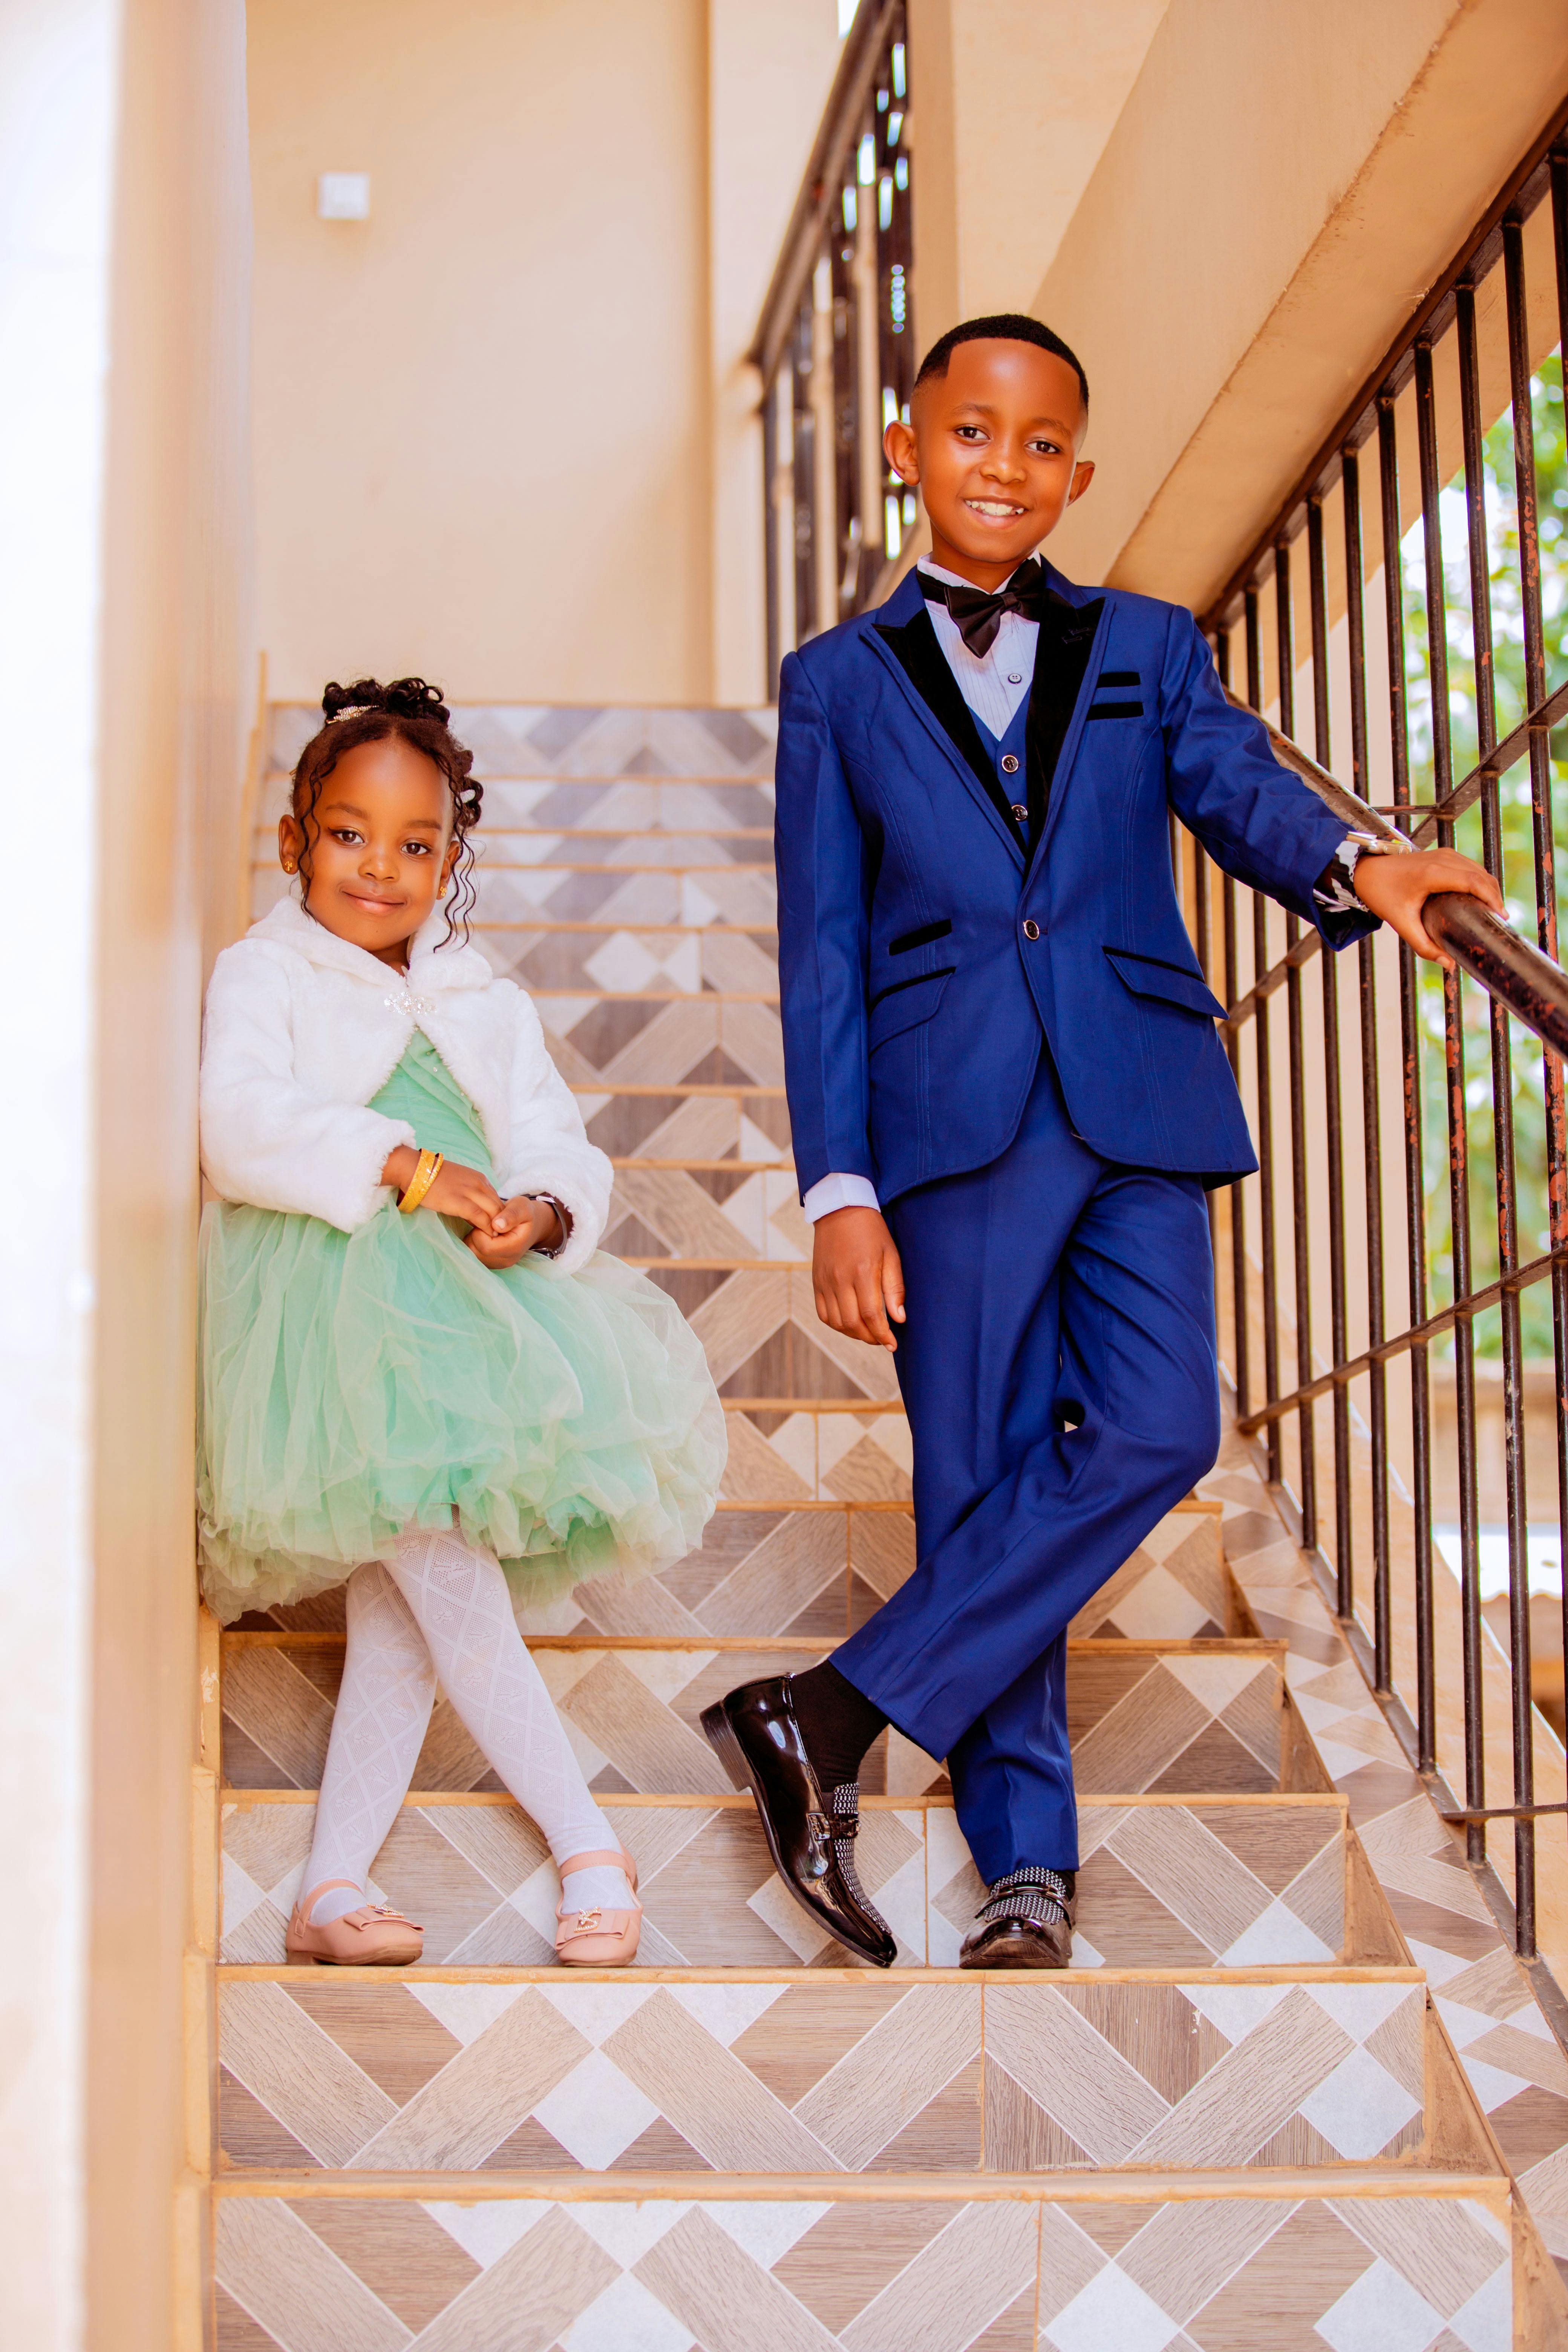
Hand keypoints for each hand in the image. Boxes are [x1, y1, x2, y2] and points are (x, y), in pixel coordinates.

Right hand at [380, 1147, 503, 1231]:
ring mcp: (470, 1192)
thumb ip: (471, 1193)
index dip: (501, 1215)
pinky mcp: (460, 1202)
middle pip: (499, 1206)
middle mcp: (479, 1184)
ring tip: (496, 1239)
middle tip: (502, 1236)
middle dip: (503, 1222)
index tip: (499, 1227)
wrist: (416, 1170)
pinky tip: (487, 1236)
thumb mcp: (459, 1182)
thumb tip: (476, 1212)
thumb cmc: (434, 1178)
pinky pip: (480, 1217)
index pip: (498, 1199)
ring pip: (493, 1212)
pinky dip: (487, 1228)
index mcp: (480, 1179)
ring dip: (497, 1227)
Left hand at [466, 1195, 562, 1269]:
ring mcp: (497, 1264)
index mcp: (514, 1248)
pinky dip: (474, 1243)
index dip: (482, 1230)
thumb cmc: (524, 1214)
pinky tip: (484, 1235)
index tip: (489, 1219)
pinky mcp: (490, 1263)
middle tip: (486, 1223)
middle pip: (476, 1251)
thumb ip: (511, 1215)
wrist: (529, 1225)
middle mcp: (505, 1261)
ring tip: (485, 1229)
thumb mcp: (522, 1208)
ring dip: (473, 1238)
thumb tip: (497, 1225)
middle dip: (476, 1234)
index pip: (485, 1246)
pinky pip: (473, 1254)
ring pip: (472, 1253)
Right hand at [812, 1206, 905, 1350]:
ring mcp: (825, 1282)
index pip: (871, 1315)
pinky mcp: (816, 1281)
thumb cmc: (871, 1231)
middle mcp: (840, 1279)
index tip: (892, 1344)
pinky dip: (836, 1324)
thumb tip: (899, 1318)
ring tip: (868, 1332)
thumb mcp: (890, 1254)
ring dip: (853, 1333)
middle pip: (852, 1323)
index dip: (882, 1334)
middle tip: (882, 1339)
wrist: (840, 1210)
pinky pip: (823, 1313)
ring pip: (837, 1322)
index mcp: (862, 1272)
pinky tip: (849, 1322)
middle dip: (870, 1337)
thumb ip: (894, 1287)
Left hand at [1352, 844, 1504, 967]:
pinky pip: (1470, 866)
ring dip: (1489, 888)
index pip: (1474, 882)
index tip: (1501, 916)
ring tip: (1493, 912)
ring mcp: (1444, 854)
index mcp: (1433, 873)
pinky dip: (1479, 881)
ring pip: (1478, 869)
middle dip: (1495, 896)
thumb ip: (1424, 946)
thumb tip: (1448, 964)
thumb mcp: (1401, 923)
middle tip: (1500, 920)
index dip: (1492, 898)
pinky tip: (1481, 898)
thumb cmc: (1381, 894)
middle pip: (1481, 875)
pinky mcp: (1444, 854)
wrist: (1367, 871)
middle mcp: (1443, 859)